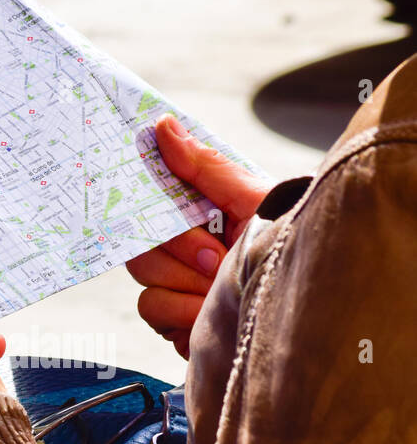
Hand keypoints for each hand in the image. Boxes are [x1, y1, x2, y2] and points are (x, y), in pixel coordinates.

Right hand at [126, 115, 270, 358]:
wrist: (302, 312)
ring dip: (184, 282)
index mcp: (201, 212)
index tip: (149, 188)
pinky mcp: (173, 318)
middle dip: (179, 247)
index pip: (153, 195)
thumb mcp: (253, 201)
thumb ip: (207, 168)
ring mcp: (176, 282)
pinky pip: (150, 307)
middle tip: (214, 257)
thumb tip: (166, 125)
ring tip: (220, 288)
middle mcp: (184, 246)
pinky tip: (209, 313)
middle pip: (141, 235)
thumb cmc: (287, 246)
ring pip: (143, 271)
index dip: (146, 191)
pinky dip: (180, 311)